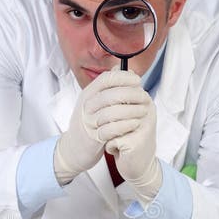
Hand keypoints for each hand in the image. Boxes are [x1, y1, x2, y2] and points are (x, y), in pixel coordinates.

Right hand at [53, 69, 144, 184]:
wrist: (73, 148)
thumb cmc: (90, 123)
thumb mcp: (96, 102)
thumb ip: (110, 87)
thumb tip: (126, 70)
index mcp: (88, 93)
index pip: (106, 79)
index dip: (124, 77)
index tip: (138, 81)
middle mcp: (87, 105)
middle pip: (111, 94)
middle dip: (132, 94)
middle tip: (145, 97)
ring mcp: (89, 122)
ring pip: (112, 112)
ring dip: (131, 110)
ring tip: (144, 110)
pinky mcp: (93, 137)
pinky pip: (111, 129)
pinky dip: (125, 125)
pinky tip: (136, 124)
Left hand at [97, 85, 162, 205]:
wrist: (139, 166)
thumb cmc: (130, 138)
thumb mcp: (126, 112)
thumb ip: (121, 91)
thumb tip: (115, 67)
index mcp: (144, 101)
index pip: (121, 88)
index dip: (106, 100)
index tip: (101, 112)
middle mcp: (147, 111)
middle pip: (114, 104)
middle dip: (103, 118)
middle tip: (104, 128)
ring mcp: (143, 126)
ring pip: (110, 123)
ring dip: (106, 133)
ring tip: (113, 139)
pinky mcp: (137, 142)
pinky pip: (112, 139)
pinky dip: (110, 146)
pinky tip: (118, 150)